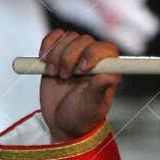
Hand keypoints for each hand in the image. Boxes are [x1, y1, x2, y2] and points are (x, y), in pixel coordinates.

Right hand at [38, 29, 120, 143]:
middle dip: (69, 57)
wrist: (61, 122)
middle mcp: (93, 60)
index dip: (93, 53)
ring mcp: (75, 56)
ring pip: (68, 37)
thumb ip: (100, 89)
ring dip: (56, 54)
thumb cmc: (82, 117)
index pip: (106, 49)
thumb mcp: (92, 106)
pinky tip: (44, 60)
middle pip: (83, 40)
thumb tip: (114, 76)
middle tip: (63, 77)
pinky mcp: (58, 54)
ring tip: (54, 73)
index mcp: (107, 70)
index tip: (82, 69)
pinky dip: (47, 45)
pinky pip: (55, 37)